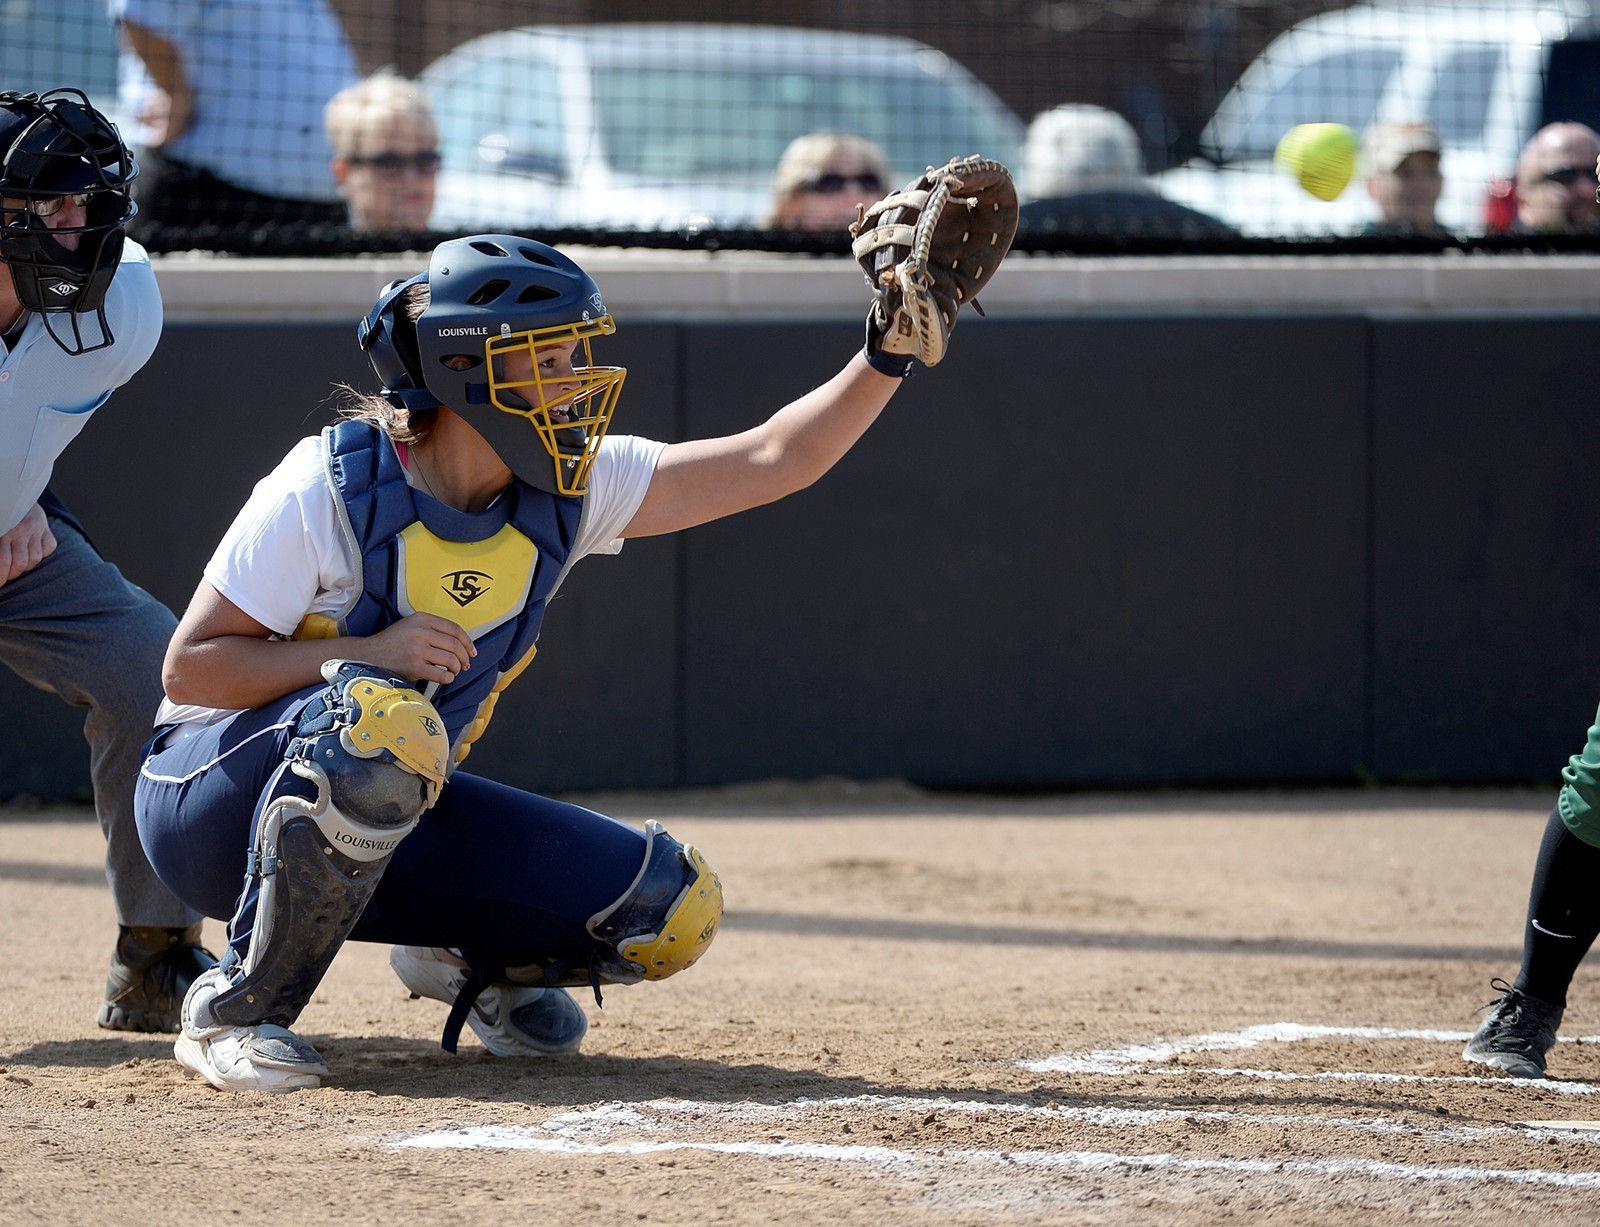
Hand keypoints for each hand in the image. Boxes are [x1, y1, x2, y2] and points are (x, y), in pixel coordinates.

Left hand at [0, 503, 56, 589]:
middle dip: (12, 575)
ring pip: (35, 559)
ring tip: (17, 567)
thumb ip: (0, 547)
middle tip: (5, 577)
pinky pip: (48, 549)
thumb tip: (0, 565)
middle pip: (21, 563)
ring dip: (25, 567)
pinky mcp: (47, 530)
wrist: (15, 495)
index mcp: (4, 531)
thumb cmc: (2, 518)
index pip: (4, 561)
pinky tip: (31, 553)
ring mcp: (36, 530)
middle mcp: (21, 530)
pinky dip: (41, 554)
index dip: (1, 577)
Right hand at [355, 613, 476, 685]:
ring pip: (451, 660)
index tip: (471, 651)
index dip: (467, 642)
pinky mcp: (414, 666)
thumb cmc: (393, 642)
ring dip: (456, 668)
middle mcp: (420, 631)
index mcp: (422, 619)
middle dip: (464, 657)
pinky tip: (445, 678)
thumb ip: (433, 629)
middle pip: (455, 645)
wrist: (369, 655)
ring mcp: (417, 649)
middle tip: (465, 665)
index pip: (455, 629)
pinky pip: (441, 674)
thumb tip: (461, 644)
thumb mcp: (412, 626)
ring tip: (453, 671)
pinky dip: (448, 678)